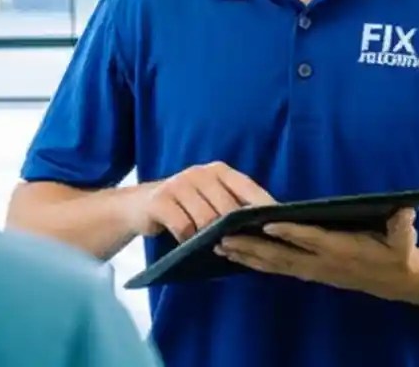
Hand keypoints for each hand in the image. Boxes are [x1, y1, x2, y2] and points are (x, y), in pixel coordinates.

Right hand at [129, 162, 275, 241]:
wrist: (140, 206)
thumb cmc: (185, 207)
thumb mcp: (210, 199)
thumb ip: (233, 206)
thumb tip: (268, 228)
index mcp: (219, 171)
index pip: (249, 189)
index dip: (265, 208)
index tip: (278, 227)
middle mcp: (200, 173)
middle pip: (229, 208)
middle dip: (237, 230)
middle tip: (242, 247)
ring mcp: (179, 184)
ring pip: (207, 219)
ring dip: (211, 237)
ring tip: (214, 247)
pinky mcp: (160, 200)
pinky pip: (183, 227)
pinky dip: (188, 240)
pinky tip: (188, 243)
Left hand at [215, 208, 418, 301]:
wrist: (396, 279)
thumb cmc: (398, 250)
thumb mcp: (404, 236)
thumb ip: (402, 223)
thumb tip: (405, 210)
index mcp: (342, 248)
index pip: (312, 238)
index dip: (291, 233)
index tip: (268, 224)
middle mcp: (322, 262)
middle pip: (282, 255)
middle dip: (252, 247)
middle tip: (224, 238)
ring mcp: (313, 270)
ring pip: (274, 264)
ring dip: (246, 256)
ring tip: (219, 247)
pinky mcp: (308, 272)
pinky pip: (277, 269)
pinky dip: (255, 263)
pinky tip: (235, 257)